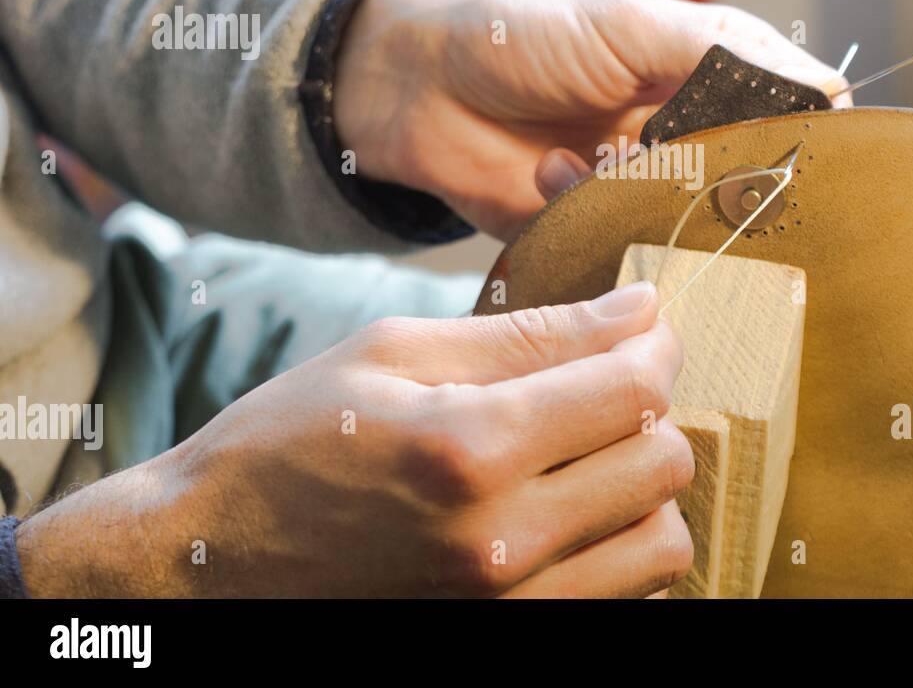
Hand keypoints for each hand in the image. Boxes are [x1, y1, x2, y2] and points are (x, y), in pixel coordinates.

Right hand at [17, 282, 694, 596]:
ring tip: (595, 453)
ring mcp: (509, 609)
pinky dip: (622, 548)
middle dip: (654, 408)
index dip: (655, 346)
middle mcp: (501, 541)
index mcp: (471, 448)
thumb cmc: (290, 441)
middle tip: (611, 382)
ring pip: (662, 544)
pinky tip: (575, 512)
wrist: (210, 562)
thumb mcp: (395, 353)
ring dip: (646, 486)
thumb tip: (637, 309)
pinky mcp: (508, 643)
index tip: (641, 328)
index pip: (632, 390)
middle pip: (663, 464)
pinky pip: (627, 598)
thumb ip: (530, 332)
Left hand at [334, 0, 850, 237]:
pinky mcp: (598, 237)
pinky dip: (592, 220)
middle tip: (669, 166)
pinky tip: (551, 176)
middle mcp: (687, 141)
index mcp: (709, 78)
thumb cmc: (522, 35)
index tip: (787, 163)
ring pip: (688, 230)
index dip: (796, 145)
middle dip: (714, 185)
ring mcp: (643, 193)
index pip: (789, 121)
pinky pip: (628, 257)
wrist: (417, 87)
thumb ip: (722, 54)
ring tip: (587, 154)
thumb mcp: (628, 26)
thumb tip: (827, 89)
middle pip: (746, 188)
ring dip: (640, 197)